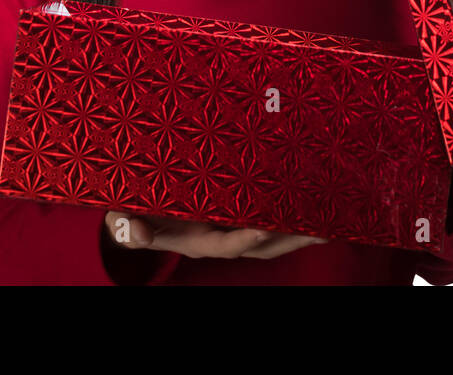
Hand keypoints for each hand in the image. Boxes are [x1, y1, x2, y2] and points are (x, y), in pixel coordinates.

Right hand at [103, 209, 329, 259]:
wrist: (140, 217)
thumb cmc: (135, 212)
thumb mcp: (123, 216)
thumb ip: (126, 224)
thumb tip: (135, 234)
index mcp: (195, 239)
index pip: (224, 244)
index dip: (243, 238)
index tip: (263, 228)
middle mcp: (220, 237)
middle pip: (261, 245)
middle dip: (289, 239)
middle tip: (318, 230)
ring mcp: (232, 229)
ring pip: (272, 236)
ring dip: (299, 231)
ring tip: (329, 223)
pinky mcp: (241, 217)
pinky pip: (271, 221)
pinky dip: (293, 217)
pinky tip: (317, 207)